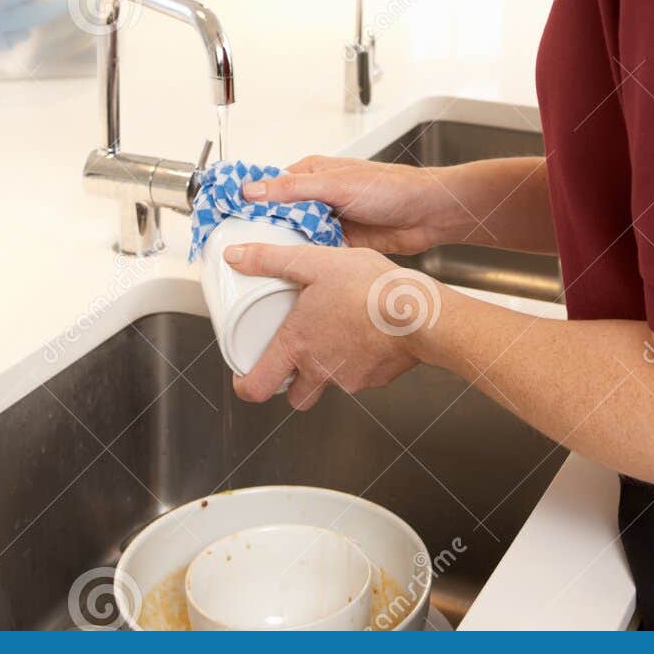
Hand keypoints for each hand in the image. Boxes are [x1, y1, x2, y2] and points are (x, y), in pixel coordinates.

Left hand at [224, 240, 442, 410]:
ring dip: (328, 367)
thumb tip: (236, 256)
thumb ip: (270, 260)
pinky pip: (360, 376)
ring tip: (336, 332)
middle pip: (296, 397)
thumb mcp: (313, 262)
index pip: (257, 387)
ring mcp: (350, 379)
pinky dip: (358, 360)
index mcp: (297, 345)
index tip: (244, 378)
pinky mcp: (377, 379)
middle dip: (290, 385)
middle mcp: (320, 370)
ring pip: (330, 384)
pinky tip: (365, 333)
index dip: (245, 386)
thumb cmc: (368, 287)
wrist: (418, 313)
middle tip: (292, 360)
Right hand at [242, 156, 457, 255]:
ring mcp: (326, 222)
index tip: (220, 215)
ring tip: (254, 266)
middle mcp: (315, 197)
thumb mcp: (336, 185)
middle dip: (257, 230)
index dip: (243, 200)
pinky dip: (300, 263)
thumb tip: (253, 189)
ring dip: (279, 249)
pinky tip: (287, 276)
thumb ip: (294, 189)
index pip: (266, 185)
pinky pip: (310, 255)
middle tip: (233, 249)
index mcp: (310, 174)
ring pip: (291, 238)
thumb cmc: (391, 187)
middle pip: (275, 215)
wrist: (428, 215)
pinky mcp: (338, 245)